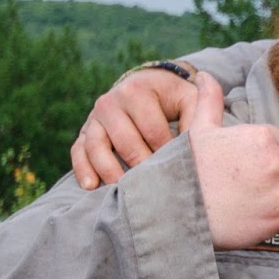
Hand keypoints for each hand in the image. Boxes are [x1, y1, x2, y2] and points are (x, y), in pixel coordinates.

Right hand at [71, 67, 201, 189]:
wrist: (145, 85)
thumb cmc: (172, 99)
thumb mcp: (189, 99)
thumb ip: (198, 116)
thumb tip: (199, 145)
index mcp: (137, 91)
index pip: (152, 131)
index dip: (167, 153)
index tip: (179, 172)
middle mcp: (110, 102)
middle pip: (125, 142)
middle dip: (141, 167)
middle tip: (156, 191)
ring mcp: (94, 118)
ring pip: (97, 147)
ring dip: (110, 171)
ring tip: (122, 192)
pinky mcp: (85, 132)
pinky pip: (78, 151)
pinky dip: (83, 169)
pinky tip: (91, 187)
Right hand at [184, 73, 278, 248]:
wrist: (178, 211)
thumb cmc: (187, 170)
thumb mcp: (199, 130)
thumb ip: (209, 101)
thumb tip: (205, 74)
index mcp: (263, 135)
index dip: (265, 157)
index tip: (244, 168)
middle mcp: (277, 160)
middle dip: (277, 176)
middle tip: (247, 187)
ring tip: (250, 203)